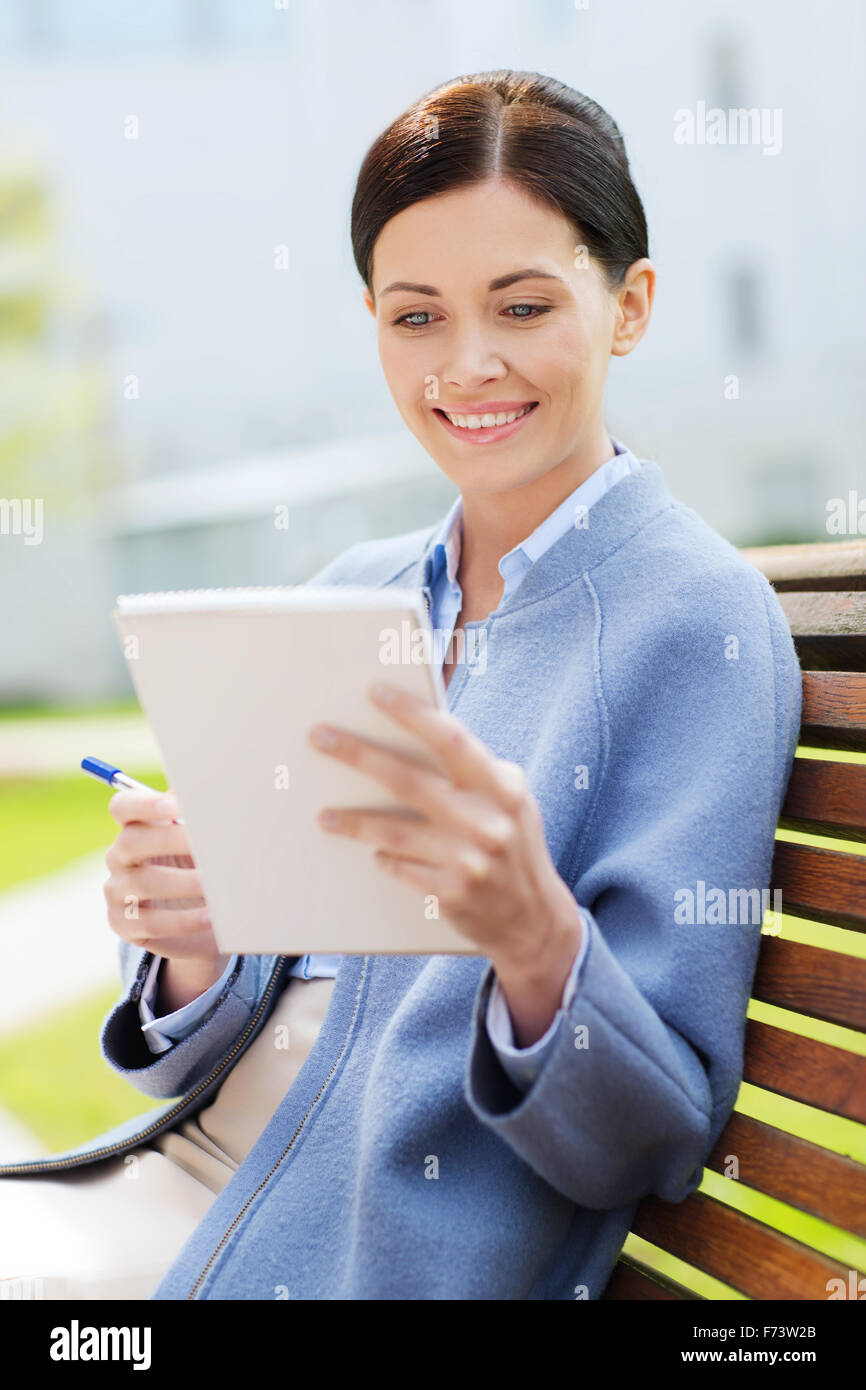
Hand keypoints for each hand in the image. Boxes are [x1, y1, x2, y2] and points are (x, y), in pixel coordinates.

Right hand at [104, 788, 229, 994]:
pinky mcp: (124, 924)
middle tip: (205, 844)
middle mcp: (120, 856)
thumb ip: (199, 820)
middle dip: (170, 840)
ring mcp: (117, 891)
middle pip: (131, 841)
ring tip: (214, 885)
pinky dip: (184, 920)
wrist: (199, 922)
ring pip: (142, 883)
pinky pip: (150, 922)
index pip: (124, 807)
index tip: (177, 805)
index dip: (146, 804)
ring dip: (183, 883)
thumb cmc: (198, 869)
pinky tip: (210, 917)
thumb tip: (219, 799)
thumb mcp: (199, 843)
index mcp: (136, 828)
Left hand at [309, 681, 582, 1041]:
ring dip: (353, 821)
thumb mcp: (511, 799)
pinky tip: (372, 852)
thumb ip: (476, 769)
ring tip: (324, 815)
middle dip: (358, 755)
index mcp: (502, 787)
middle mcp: (485, 820)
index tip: (375, 693)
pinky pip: (400, 867)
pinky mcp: (450, 894)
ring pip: (393, 831)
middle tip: (320, 737)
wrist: (535, 920)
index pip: (451, 739)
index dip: (412, 714)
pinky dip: (384, 858)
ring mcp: (467, 860)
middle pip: (408, 780)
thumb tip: (422, 730)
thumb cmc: (514, 845)